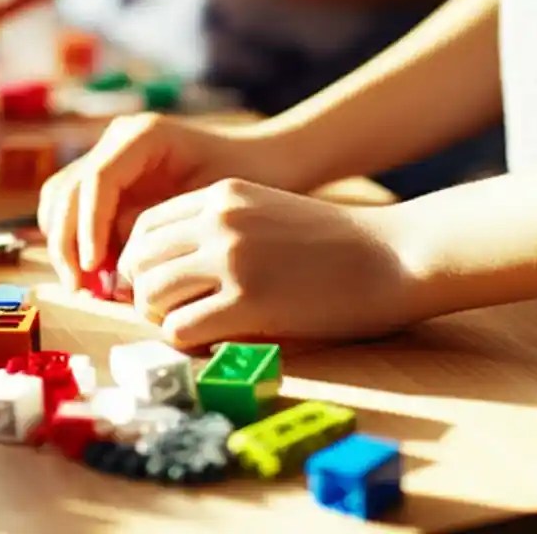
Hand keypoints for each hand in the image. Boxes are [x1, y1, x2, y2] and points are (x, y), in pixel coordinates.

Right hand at [37, 114, 294, 290]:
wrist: (264, 161)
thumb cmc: (246, 178)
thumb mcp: (206, 204)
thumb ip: (159, 228)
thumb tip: (113, 264)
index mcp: (143, 136)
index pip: (98, 180)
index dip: (88, 227)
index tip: (94, 268)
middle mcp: (117, 140)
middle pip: (67, 190)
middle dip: (67, 242)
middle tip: (81, 289)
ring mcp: (110, 157)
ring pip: (61, 201)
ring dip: (65, 245)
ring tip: (86, 287)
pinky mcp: (110, 180)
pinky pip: (76, 210)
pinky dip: (77, 243)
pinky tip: (97, 275)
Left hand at [117, 178, 421, 348]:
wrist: (397, 254)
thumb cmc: (340, 242)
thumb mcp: (269, 210)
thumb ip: (222, 228)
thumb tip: (175, 267)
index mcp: (221, 195)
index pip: (145, 226)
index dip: (139, 261)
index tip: (154, 284)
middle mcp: (218, 221)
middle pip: (138, 259)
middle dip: (141, 291)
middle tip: (163, 312)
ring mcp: (231, 260)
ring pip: (150, 293)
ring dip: (159, 317)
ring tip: (187, 325)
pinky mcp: (248, 303)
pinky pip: (180, 329)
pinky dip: (185, 340)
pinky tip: (211, 341)